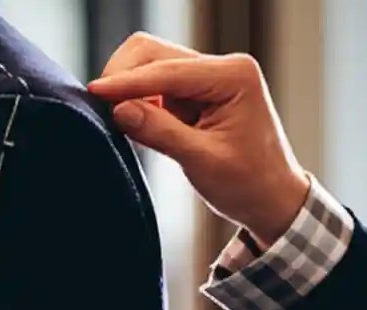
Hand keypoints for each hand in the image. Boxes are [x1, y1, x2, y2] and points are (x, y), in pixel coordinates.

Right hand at [88, 33, 309, 245]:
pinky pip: (156, 86)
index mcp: (234, 76)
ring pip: (151, 65)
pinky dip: (140, 100)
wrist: (272, 200)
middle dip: (125, 78)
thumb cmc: (249, 183)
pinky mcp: (196, 93)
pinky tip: (135, 123)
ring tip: (120, 121)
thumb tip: (119, 110)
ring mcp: (209, 78)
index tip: (94, 93)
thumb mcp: (202, 161)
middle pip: (154, 53)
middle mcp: (223, 68)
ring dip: (131, 89)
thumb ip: (160, 132)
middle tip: (102, 110)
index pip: (168, 70)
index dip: (127, 82)